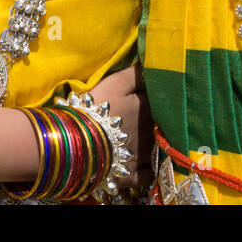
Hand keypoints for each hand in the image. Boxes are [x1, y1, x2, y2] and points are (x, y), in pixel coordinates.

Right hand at [88, 64, 152, 194]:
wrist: (80, 144)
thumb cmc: (96, 109)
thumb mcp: (115, 83)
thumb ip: (135, 74)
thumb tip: (151, 65)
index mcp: (148, 109)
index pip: (160, 98)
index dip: (157, 93)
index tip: (153, 91)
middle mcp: (151, 132)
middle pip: (160, 123)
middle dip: (159, 118)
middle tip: (148, 115)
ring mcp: (143, 156)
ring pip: (156, 147)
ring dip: (154, 142)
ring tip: (144, 138)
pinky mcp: (133, 175)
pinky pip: (148, 174)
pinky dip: (148, 169)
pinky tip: (146, 165)